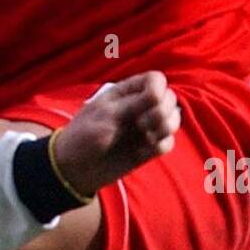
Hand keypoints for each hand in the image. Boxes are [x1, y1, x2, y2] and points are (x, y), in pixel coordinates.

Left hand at [52, 73, 179, 196]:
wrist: (75, 169)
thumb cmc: (83, 136)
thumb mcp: (105, 116)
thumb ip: (133, 104)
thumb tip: (160, 94)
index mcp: (126, 92)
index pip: (156, 79)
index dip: (158, 88)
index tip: (150, 100)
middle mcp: (140, 107)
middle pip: (170, 98)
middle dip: (163, 110)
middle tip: (142, 124)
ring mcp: (145, 128)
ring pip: (174, 120)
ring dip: (166, 127)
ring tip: (147, 137)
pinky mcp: (148, 148)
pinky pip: (169, 143)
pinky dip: (160, 146)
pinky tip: (141, 152)